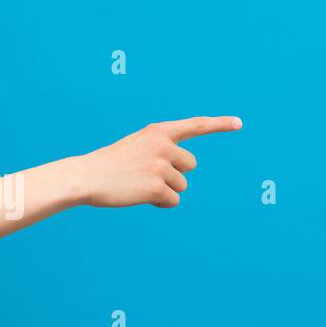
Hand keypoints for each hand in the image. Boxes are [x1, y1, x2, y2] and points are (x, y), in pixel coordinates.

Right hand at [73, 116, 242, 207]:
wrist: (86, 176)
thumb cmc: (110, 164)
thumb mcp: (137, 147)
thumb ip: (162, 149)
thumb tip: (186, 168)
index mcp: (159, 131)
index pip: (196, 125)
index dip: (219, 124)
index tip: (239, 123)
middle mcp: (164, 145)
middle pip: (190, 166)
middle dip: (174, 174)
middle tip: (146, 174)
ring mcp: (161, 166)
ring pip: (181, 186)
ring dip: (164, 190)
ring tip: (138, 185)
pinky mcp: (157, 187)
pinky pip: (172, 201)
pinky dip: (159, 203)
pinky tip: (140, 197)